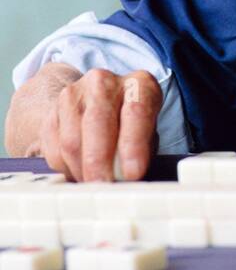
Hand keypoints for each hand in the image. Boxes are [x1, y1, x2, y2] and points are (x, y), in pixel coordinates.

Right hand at [42, 68, 160, 181]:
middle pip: (97, 122)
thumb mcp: (148, 135)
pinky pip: (53, 148)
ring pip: (72, 140)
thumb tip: (126, 177)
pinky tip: (79, 172)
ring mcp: (74, 94)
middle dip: (99, 161)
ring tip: (94, 184)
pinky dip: (66, 168)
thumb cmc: (132, 126)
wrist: (101, 104)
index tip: (133, 173)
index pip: (136, 112)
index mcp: (138, 85)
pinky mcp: (52, 112)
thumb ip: (140, 153)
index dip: (134, 145)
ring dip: (81, 169)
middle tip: (103, 186)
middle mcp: (104, 83)